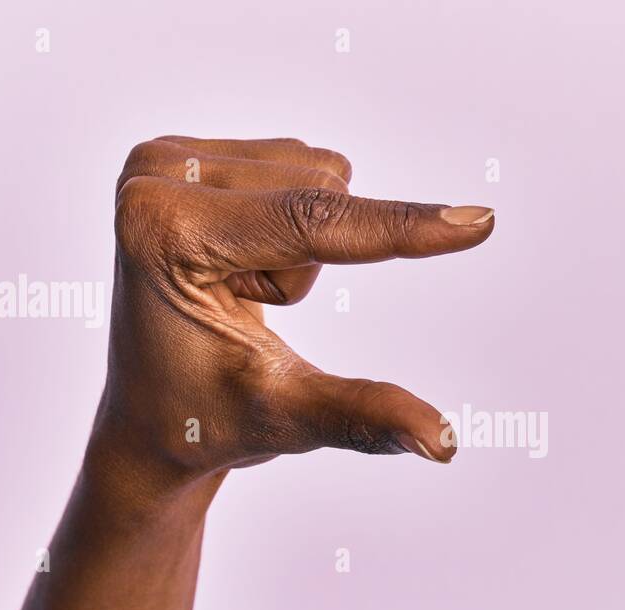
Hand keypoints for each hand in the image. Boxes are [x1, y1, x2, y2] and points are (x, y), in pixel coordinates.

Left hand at [100, 135, 493, 482]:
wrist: (146, 420)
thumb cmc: (202, 421)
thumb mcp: (287, 417)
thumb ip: (366, 416)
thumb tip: (445, 442)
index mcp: (165, 231)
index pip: (313, 221)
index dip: (403, 228)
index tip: (478, 221)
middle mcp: (156, 175)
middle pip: (321, 189)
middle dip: (312, 263)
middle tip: (248, 313)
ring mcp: (166, 156)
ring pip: (317, 176)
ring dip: (304, 247)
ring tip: (240, 296)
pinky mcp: (184, 152)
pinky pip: (296, 168)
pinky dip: (289, 227)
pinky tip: (237, 270)